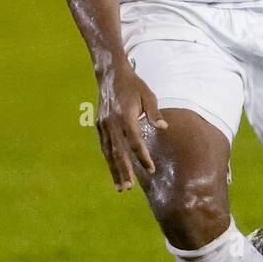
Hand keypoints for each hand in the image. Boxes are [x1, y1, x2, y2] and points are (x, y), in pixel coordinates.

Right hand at [95, 61, 165, 191]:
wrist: (110, 74)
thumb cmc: (133, 85)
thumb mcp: (147, 95)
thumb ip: (154, 113)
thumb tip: (163, 128)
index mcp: (125, 115)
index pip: (134, 141)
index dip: (142, 156)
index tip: (151, 169)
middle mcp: (112, 122)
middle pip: (118, 151)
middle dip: (124, 171)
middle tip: (129, 188)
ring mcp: (104, 124)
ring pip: (109, 152)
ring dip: (114, 170)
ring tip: (120, 187)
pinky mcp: (99, 125)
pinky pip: (104, 146)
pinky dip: (109, 160)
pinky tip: (113, 171)